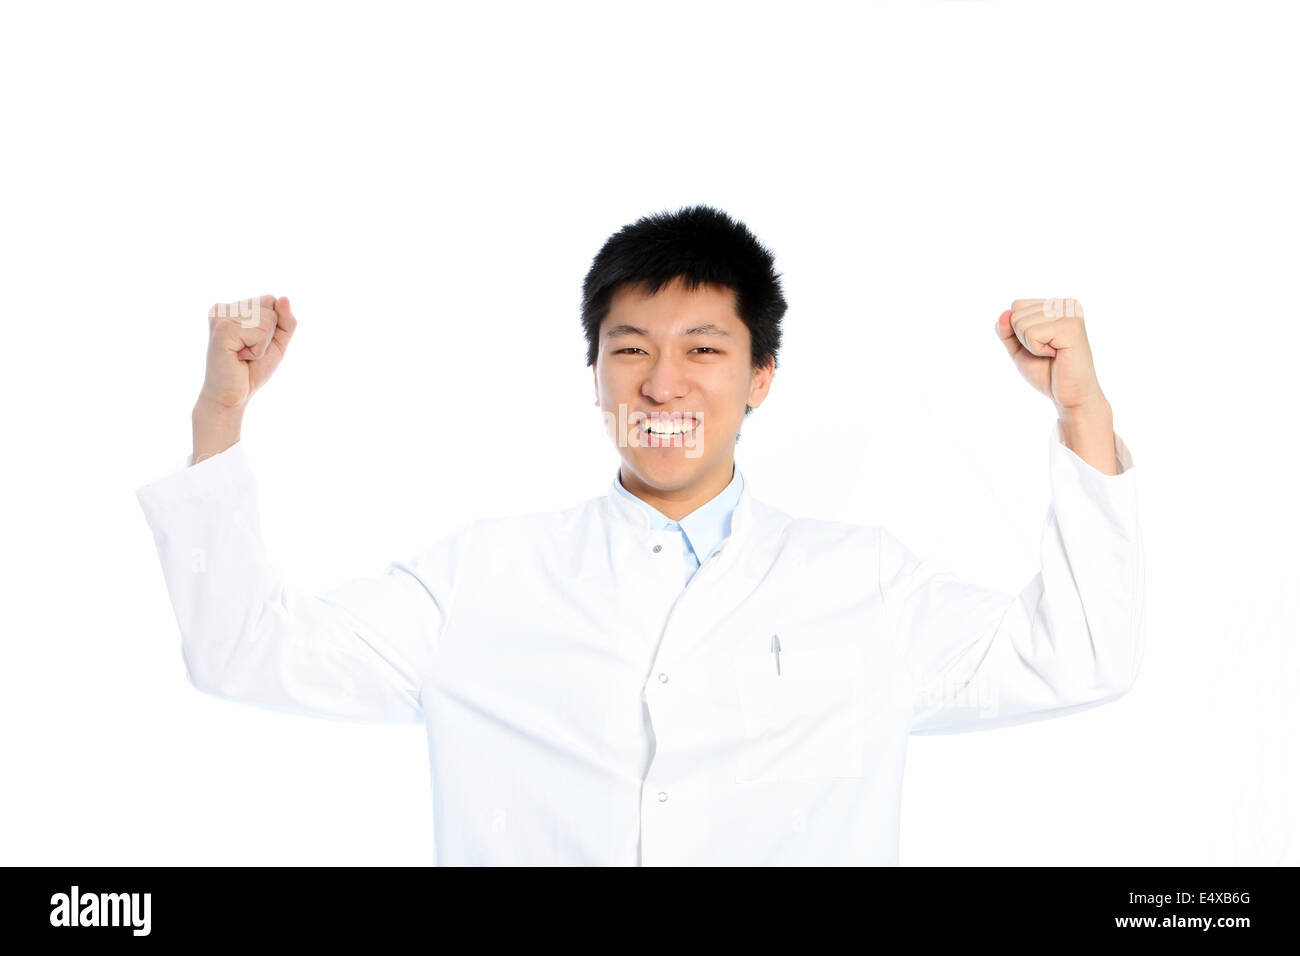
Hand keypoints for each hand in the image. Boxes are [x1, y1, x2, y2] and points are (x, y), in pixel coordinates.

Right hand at [198, 294, 297, 410]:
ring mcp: (220, 317)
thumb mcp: (277, 341)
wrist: (233, 396)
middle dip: (268, 335)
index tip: (254, 343)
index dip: (274, 327)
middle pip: (270, 307)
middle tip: (247, 351)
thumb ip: (285, 320)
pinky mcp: (222, 329)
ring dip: (262, 344)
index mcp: (233, 307)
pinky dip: (257, 350)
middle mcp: (224, 308)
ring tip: (243, 354)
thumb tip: (284, 298)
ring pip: (267, 319)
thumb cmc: (252, 369)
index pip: (272, 300)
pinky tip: (239, 357)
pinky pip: (259, 332)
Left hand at [994, 298, 1105, 412]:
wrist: (1069, 395)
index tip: (1040, 344)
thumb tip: (1004, 313)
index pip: (1016, 306)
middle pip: (1016, 314)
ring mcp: (1070, 313)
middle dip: (1023, 339)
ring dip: (1030, 345)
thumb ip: (1006, 330)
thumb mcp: (1018, 348)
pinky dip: (1036, 349)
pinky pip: (1031, 333)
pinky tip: (1056, 354)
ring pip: (1021, 323)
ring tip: (1053, 353)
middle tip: (1047, 352)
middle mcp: (1065, 304)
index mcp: (1056, 304)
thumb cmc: (1047, 372)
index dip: (1018, 332)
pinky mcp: (1070, 327)